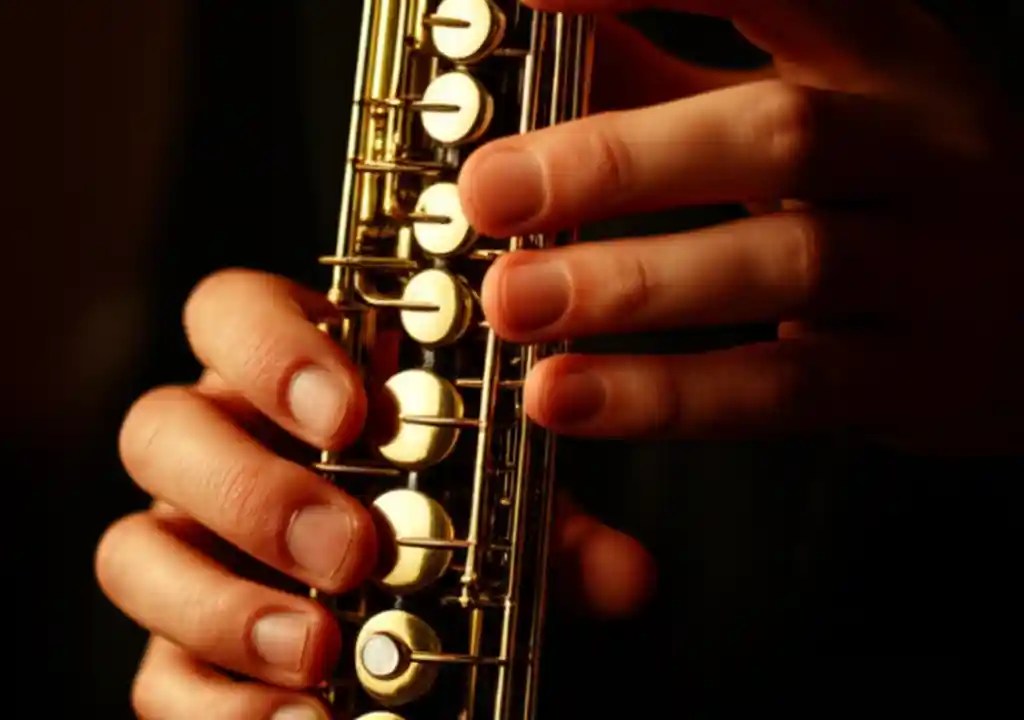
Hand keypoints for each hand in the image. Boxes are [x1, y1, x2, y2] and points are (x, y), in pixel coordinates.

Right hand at [95, 270, 653, 718]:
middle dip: (254, 491)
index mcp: (286, 382)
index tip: (353, 409)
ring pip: (132, 553)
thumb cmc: (445, 529)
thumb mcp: (506, 518)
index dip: (270, 349)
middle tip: (354, 550)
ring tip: (318, 650)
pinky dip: (221, 708)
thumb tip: (623, 576)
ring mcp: (186, 553)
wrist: (413, 631)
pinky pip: (156, 678)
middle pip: (159, 431)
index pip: (229, 314)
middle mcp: (218, 455)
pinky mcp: (177, 652)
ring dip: (224, 604)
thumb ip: (555, 535)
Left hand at [463, 0, 1022, 452]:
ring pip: (784, 267)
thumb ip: (669, 77)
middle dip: (619, 164)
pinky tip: (570, 394)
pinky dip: (668, 397)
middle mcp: (916, 146)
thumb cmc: (898, 181)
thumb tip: (539, 36)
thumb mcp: (807, 98)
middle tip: (492, 191)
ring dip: (631, 288)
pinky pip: (784, 388)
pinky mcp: (911, 375)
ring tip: (515, 302)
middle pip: (777, 136)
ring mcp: (929, 265)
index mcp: (879, 54)